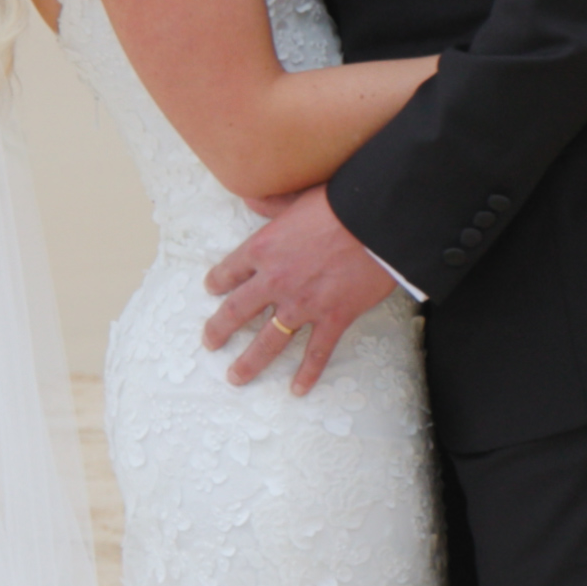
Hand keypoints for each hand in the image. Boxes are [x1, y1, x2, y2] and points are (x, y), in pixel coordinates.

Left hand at [202, 186, 396, 395]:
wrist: (376, 222)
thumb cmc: (339, 203)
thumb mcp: (296, 197)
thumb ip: (271, 203)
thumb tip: (250, 196)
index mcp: (263, 249)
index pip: (230, 271)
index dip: (217, 282)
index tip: (211, 289)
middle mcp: (275, 281)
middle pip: (237, 311)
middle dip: (219, 330)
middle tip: (210, 343)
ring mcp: (303, 304)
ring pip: (269, 342)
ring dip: (250, 363)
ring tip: (236, 378)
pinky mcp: (333, 318)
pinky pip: (317, 353)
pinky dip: (308, 373)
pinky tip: (298, 389)